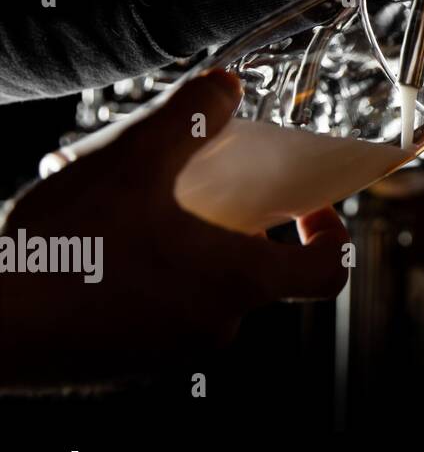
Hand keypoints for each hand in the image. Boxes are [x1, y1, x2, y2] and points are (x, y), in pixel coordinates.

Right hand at [0, 71, 349, 387]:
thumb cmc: (64, 248)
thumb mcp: (132, 161)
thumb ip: (190, 116)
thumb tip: (227, 87)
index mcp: (237, 283)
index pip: (325, 273)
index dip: (331, 236)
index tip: (311, 208)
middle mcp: (213, 328)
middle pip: (261, 276)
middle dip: (244, 229)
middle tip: (209, 190)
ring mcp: (167, 353)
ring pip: (205, 294)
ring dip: (192, 252)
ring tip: (143, 212)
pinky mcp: (125, 364)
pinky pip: (160, 315)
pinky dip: (152, 280)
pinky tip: (103, 248)